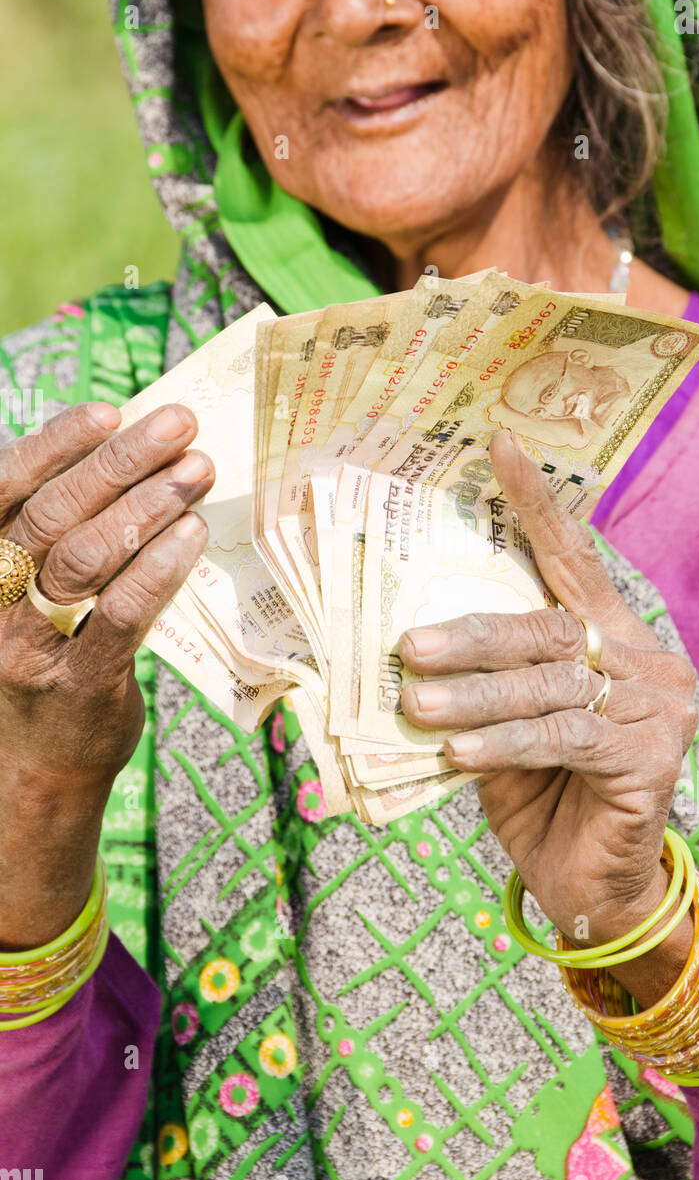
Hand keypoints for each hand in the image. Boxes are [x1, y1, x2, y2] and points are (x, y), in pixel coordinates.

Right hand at [0, 400, 213, 944]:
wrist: (32, 769)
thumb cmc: (37, 657)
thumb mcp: (23, 590)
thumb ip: (55, 531)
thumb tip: (118, 455)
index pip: (4, 489)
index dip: (55, 445)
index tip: (111, 410)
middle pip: (53, 515)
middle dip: (121, 462)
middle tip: (180, 427)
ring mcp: (28, 647)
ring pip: (86, 561)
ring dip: (149, 506)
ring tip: (198, 470)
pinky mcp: (78, 686)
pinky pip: (120, 617)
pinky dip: (158, 570)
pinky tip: (193, 536)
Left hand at [398, 430, 698, 1005]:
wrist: (592, 887)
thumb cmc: (539, 794)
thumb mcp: (499, 728)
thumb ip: (479, 683)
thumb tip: (402, 643)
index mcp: (607, 634)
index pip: (570, 558)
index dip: (535, 504)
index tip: (498, 445)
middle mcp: (642, 658)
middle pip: (548, 627)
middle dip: (472, 635)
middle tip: (406, 646)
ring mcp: (656, 707)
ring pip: (550, 684)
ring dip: (475, 696)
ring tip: (416, 704)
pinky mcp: (651, 758)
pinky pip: (564, 738)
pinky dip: (505, 745)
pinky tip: (458, 754)